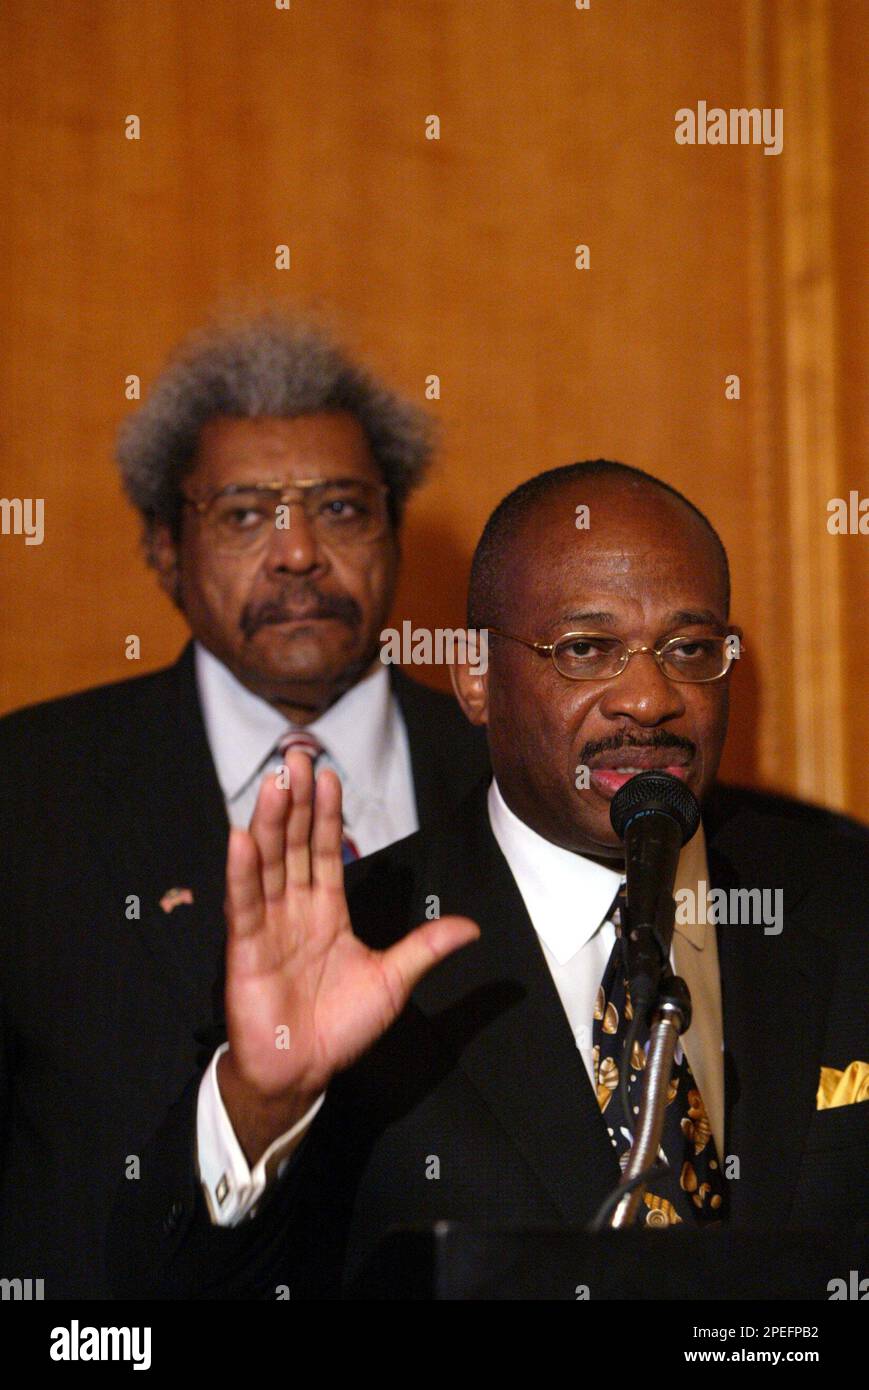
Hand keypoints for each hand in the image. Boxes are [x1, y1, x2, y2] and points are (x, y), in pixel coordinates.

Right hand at [219, 751, 479, 1162]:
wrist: (302, 1073)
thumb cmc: (340, 1027)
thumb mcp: (394, 982)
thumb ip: (425, 948)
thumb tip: (472, 927)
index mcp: (326, 911)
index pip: (325, 851)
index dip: (328, 814)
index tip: (331, 774)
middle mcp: (294, 909)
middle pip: (294, 845)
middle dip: (297, 802)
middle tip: (297, 757)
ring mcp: (268, 926)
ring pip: (269, 864)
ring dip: (270, 823)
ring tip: (276, 783)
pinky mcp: (245, 949)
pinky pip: (244, 904)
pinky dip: (242, 872)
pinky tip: (241, 838)